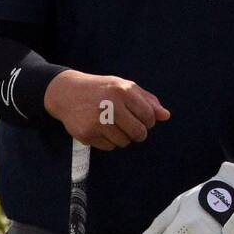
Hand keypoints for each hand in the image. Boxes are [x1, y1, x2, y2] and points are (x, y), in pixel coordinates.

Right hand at [44, 70, 169, 150]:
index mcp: (122, 90)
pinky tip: (101, 129)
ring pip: (124, 142)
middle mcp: (110, 105)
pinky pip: (109, 147)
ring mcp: (97, 121)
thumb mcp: (124, 87)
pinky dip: (109, 141)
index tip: (143, 120)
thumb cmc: (101, 89)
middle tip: (130, 127)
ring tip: (113, 125)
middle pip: (138, 132)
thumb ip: (147, 100)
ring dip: (123, 137)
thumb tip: (166, 116)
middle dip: (138, 133)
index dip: (149, 121)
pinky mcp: (86, 133)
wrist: (66, 92)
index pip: (149, 116)